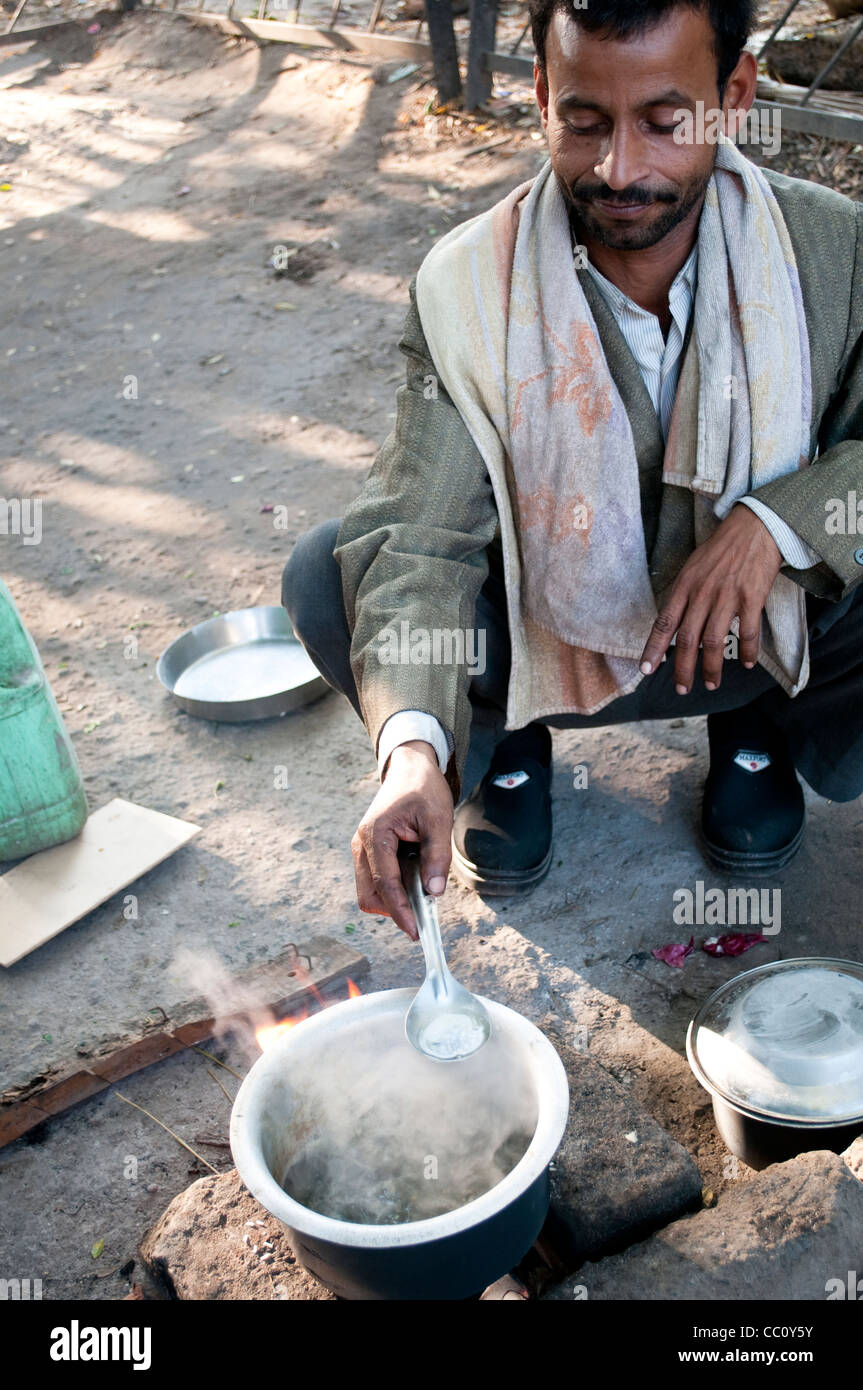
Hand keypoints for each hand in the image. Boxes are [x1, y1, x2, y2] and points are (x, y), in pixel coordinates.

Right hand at [351, 740, 453, 940]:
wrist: (410, 768)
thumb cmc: (423, 790)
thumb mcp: (439, 820)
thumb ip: (436, 856)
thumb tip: (433, 893)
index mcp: (375, 835)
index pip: (385, 885)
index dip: (401, 912)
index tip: (416, 932)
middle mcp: (361, 844)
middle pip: (370, 895)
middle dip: (395, 910)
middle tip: (425, 913)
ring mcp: (362, 849)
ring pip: (370, 892)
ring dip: (395, 899)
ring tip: (423, 887)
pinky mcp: (368, 852)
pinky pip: (376, 881)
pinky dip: (394, 889)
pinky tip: (415, 879)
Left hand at [639, 504, 782, 694]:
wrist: (754, 528)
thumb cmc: (721, 550)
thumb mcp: (692, 567)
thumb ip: (683, 596)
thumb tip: (674, 625)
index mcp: (684, 586)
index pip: (664, 623)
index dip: (654, 648)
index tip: (647, 669)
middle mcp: (702, 593)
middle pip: (688, 639)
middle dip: (683, 668)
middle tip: (681, 688)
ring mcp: (727, 596)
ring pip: (714, 641)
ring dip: (711, 668)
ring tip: (710, 684)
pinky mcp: (751, 598)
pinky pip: (748, 633)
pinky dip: (747, 652)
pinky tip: (746, 664)